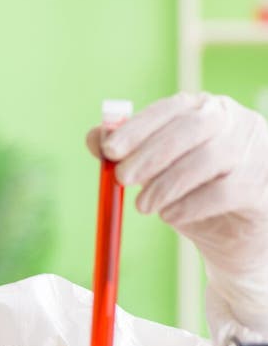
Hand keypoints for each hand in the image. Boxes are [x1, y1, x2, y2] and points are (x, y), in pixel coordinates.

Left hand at [86, 93, 267, 325]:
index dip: (137, 127)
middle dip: (150, 154)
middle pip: (191, 127)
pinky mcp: (261, 185)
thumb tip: (94, 137)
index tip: (109, 151)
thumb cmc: (193, 196)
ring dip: (166, 184)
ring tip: (143, 206)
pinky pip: (224, 191)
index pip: (171, 108)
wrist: (236, 237)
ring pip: (208, 159)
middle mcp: (233, 122)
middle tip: (122, 179)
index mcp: (204, 110)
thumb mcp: (157, 174)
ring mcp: (253, 151)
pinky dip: (190, 205)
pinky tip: (170, 215)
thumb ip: (127, 154)